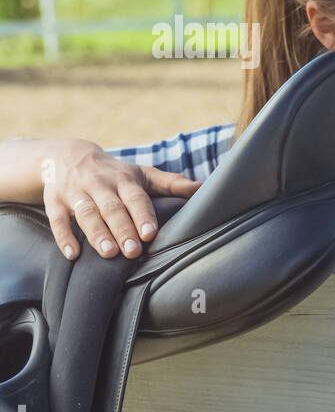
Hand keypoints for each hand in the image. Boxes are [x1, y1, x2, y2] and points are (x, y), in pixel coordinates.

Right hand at [44, 139, 202, 259]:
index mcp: (123, 179)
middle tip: (133, 251)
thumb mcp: (142, 174)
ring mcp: (75, 192)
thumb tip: (203, 188)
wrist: (67, 156)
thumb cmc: (115, 173)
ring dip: (97, 234)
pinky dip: (63, 237)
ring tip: (109, 253)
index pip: (135, 197)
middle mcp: (99, 184)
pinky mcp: (54, 201)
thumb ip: (171, 183)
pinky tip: (73, 254)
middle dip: (122, 228)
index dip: (142, 215)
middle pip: (111, 208)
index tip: (150, 233)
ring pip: (86, 214)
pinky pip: (57, 219)